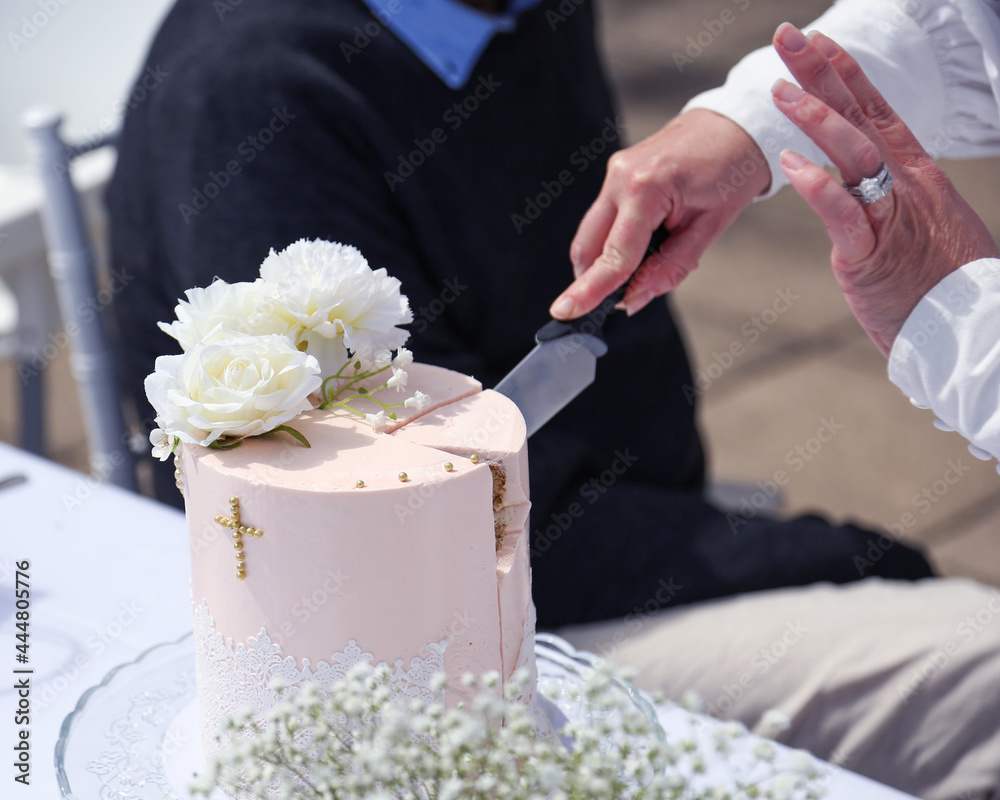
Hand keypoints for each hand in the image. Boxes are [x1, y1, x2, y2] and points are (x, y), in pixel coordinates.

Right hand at [549, 109, 770, 319]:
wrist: (736, 125)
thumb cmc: (732, 172)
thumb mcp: (708, 228)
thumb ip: (668, 268)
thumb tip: (632, 300)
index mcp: (647, 189)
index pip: (614, 254)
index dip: (590, 289)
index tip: (565, 312)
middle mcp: (621, 177)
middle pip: (587, 246)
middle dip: (593, 279)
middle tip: (618, 301)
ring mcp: (615, 172)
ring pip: (590, 234)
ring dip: (605, 261)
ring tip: (643, 267)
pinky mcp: (617, 173)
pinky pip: (603, 219)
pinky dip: (614, 242)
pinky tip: (643, 245)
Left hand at [770, 22, 998, 355]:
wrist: (969, 326)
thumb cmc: (939, 281)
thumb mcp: (916, 225)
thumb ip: (884, 199)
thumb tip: (856, 187)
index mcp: (913, 174)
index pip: (876, 111)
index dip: (846, 74)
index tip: (820, 43)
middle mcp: (904, 184)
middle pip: (860, 116)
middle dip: (822, 74)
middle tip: (787, 38)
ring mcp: (890, 215)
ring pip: (854, 154)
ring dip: (816, 118)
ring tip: (779, 91)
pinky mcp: (871, 253)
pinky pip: (843, 213)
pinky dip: (818, 187)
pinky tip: (790, 164)